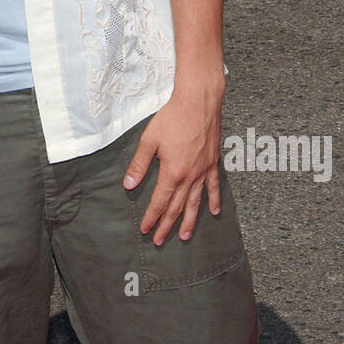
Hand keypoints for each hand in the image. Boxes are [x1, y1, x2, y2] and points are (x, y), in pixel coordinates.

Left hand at [122, 86, 223, 244]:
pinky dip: (214, 200)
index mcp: (172, 172)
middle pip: (177, 207)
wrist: (198, 102)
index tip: (145, 230)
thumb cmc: (172, 118)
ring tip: (185, 236)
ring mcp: (203, 171)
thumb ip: (139, 165)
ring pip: (196, 202)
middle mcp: (189, 176)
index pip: (159, 201)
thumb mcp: (149, 140)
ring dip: (190, 221)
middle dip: (167, 225)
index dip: (152, 217)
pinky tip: (215, 212)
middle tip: (160, 241)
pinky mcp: (212, 163)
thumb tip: (128, 184)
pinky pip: (214, 187)